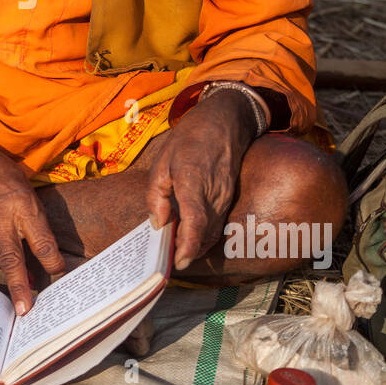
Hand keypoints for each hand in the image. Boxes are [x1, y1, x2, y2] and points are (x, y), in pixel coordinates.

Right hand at [0, 118, 65, 313]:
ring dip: (9, 272)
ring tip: (19, 282)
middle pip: (13, 258)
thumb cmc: (7, 179)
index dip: (52, 261)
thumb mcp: (29, 195)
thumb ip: (36, 226)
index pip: (42, 241)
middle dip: (20, 285)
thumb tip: (44, 262)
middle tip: (25, 309)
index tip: (58, 273)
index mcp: (23, 205)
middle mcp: (1, 217)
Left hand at [146, 91, 256, 269]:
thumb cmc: (189, 139)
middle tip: (167, 262)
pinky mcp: (229, 198)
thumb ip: (156, 195)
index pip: (195, 221)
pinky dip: (203, 235)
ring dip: (196, 246)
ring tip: (175, 252)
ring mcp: (225, 197)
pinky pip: (217, 224)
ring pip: (212, 232)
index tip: (178, 262)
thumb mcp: (161, 161)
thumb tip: (157, 224)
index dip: (188, 245)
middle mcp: (214, 193)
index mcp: (193, 181)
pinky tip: (187, 236)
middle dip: (187, 252)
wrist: (225, 122)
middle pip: (204, 234)